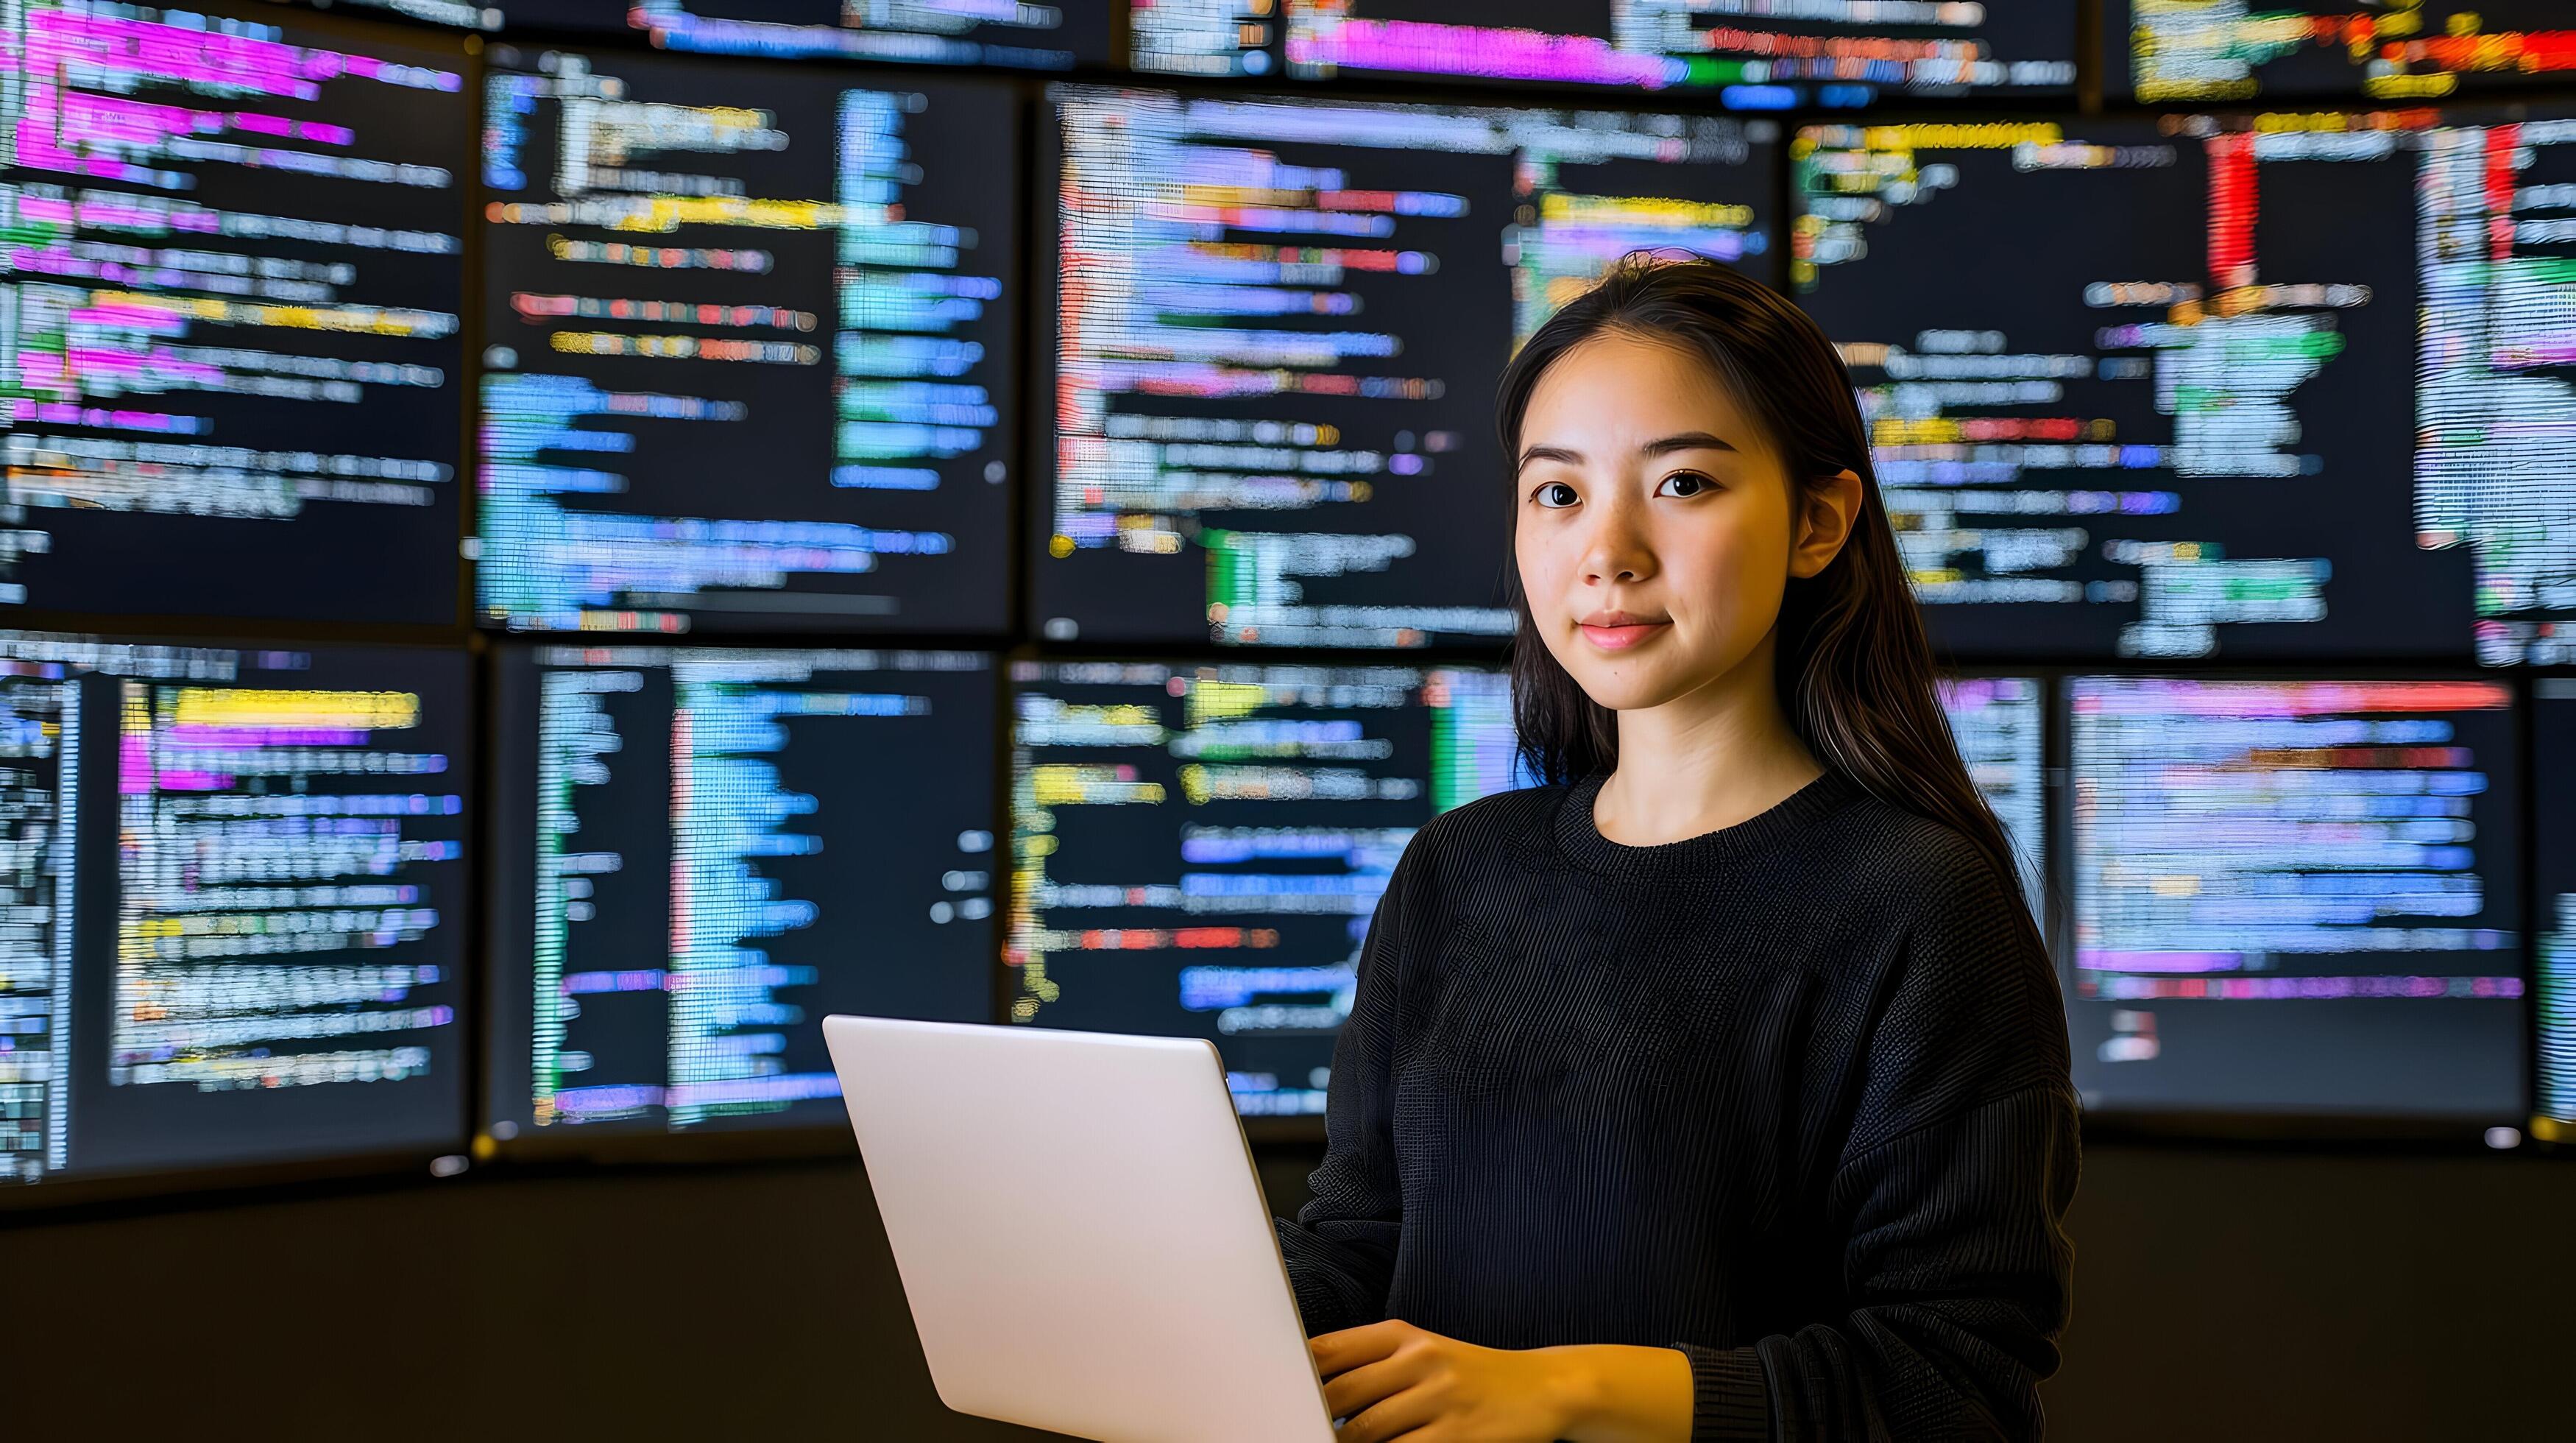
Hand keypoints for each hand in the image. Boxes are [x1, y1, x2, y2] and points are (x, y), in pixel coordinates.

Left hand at [1311, 1319, 1580, 1442]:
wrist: (1540, 1388)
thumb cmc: (1469, 1375)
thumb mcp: (1422, 1353)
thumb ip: (1370, 1363)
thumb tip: (1312, 1386)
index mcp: (1402, 1335)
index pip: (1329, 1349)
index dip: (1297, 1375)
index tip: (1278, 1394)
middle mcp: (1419, 1359)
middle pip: (1341, 1392)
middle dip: (1316, 1417)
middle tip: (1299, 1428)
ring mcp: (1440, 1398)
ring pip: (1367, 1429)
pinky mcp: (1458, 1435)